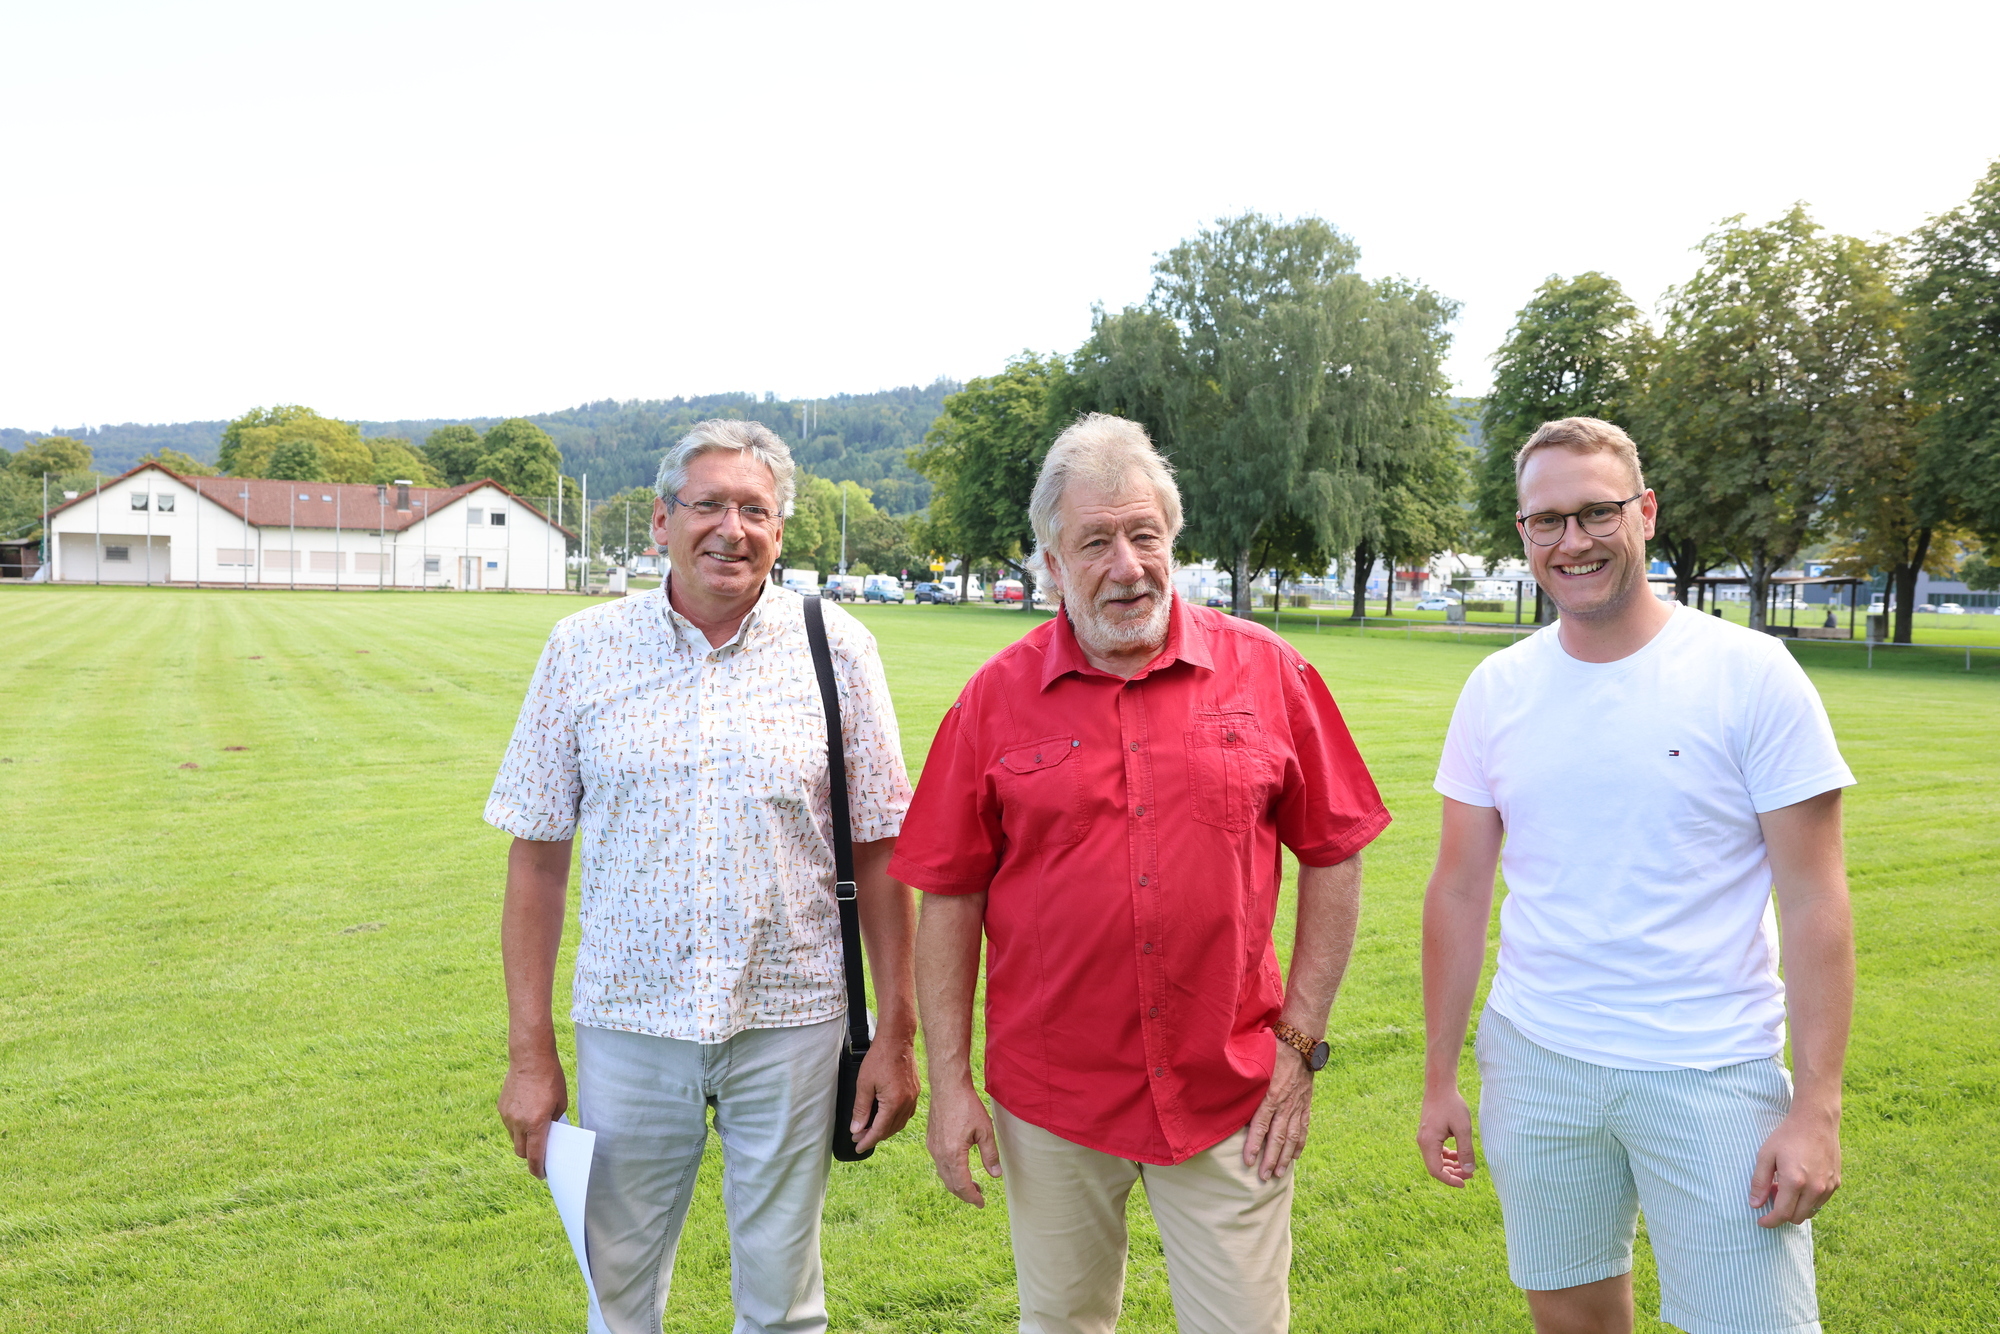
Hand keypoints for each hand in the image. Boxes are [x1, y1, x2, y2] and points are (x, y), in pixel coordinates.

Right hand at [498, 1052, 568, 1178]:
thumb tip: (549, 1135)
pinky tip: (526, 1115)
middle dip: (530, 1156)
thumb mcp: (561, 1103)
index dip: (538, 1169)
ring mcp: (507, 1115)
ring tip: (534, 1130)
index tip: (541, 1175)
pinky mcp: (501, 1107)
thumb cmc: (551, 1079)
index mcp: (536, 1123)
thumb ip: (554, 1122)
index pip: (535, 1156)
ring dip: (523, 1140)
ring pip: (513, 1138)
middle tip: (540, 1154)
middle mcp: (518, 1122)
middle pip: (521, 1151)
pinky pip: (508, 1125)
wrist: (530, 1058)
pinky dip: (517, 1126)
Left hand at [850, 1037, 920, 1153]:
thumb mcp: (864, 1084)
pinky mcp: (915, 1091)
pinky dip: (895, 1120)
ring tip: (870, 1129)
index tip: (857, 1147)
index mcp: (894, 1104)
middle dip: (874, 1136)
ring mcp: (913, 1097)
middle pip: (890, 1129)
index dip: (867, 1141)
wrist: (897, 1040)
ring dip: (885, 1129)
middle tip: (859, 1137)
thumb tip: (857, 1129)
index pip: (879, 1131)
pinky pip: (906, 1113)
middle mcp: (907, 1103)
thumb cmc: (879, 1058)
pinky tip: (886, 1117)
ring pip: (899, 1123)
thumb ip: (861, 1109)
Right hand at [925, 1078, 1000, 1206]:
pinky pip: (940, 1164)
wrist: (947, 1086)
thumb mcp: (985, 1130)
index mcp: (953, 1154)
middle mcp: (939, 1154)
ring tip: (973, 1185)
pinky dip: (950, 1173)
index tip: (981, 1203)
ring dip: (957, 1184)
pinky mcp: (931, 1140)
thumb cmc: (967, 1105)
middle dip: (964, 1194)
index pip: (962, 1185)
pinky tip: (961, 1168)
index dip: (972, 1197)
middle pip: (950, 1184)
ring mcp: (933, 1147)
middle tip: (979, 1198)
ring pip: (944, 1175)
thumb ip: (990, 1155)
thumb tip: (996, 1175)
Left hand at [1244, 1045, 1313, 1180]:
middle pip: (1277, 1137)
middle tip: (1264, 1176)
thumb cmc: (1272, 1053)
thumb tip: (1232, 1106)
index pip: (1260, 1126)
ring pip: (1292, 1137)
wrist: (1299, 1044)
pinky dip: (1300, 1143)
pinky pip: (1304, 1127)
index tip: (1247, 1161)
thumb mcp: (1256, 1068)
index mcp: (1271, 1095)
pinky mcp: (1306, 1104)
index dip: (1253, 1145)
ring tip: (1280, 1173)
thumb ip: (1247, 1089)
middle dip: (1270, 1159)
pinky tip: (1296, 1156)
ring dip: (1286, 1157)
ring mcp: (1298, 1106)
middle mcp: (1285, 1104)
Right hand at [1417, 1084, 1476, 1187]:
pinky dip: (1447, 1157)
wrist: (1439, 1087)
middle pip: (1435, 1167)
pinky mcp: (1429, 1134)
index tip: (1465, 1183)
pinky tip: (1458, 1155)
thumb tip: (1469, 1170)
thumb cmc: (1451, 1105)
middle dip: (1453, 1174)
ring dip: (1451, 1166)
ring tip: (1467, 1167)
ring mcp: (1425, 1138)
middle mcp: (1423, 1142)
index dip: (1450, 1180)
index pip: (1436, 1171)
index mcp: (1429, 1143)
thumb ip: (1465, 1150)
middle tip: (1470, 1174)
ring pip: (1436, 1160)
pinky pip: (1436, 1152)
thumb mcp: (1463, 1128)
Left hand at [1750, 1103, 1839, 1226]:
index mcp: (1795, 1182)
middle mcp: (1815, 1188)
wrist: (1816, 1121)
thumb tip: (1755, 1204)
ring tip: (1785, 1187)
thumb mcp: (1766, 1155)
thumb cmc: (1787, 1136)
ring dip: (1796, 1208)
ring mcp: (1828, 1186)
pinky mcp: (1836, 1183)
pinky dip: (1809, 1201)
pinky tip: (1800, 1184)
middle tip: (1772, 1195)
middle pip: (1797, 1217)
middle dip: (1782, 1214)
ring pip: (1810, 1212)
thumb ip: (1759, 1182)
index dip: (1770, 1221)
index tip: (1761, 1221)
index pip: (1782, 1214)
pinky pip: (1821, 1202)